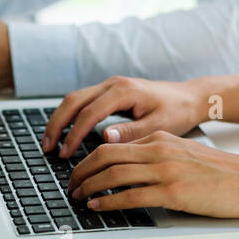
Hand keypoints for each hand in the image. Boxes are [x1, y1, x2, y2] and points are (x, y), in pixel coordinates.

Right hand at [41, 75, 206, 156]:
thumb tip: (105, 139)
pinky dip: (71, 116)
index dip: (74, 135)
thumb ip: (132, 132)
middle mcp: (113, 84)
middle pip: (74, 100)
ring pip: (75, 98)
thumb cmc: (178, 111)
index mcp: (124, 91)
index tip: (64, 154)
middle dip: (57, 124)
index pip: (89, 113)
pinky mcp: (112, 91)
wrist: (190, 97)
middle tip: (47, 147)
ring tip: (50, 143)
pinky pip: (84, 101)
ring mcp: (111, 85)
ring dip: (60, 119)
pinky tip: (66, 133)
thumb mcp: (159, 126)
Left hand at [67, 131, 238, 219]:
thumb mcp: (185, 154)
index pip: (113, 145)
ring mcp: (165, 170)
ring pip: (113, 173)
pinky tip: (99, 207)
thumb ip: (158, 156)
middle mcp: (159, 149)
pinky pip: (131, 195)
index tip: (80, 172)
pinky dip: (109, 201)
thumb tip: (132, 171)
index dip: (89, 159)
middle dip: (81, 171)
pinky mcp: (173, 191)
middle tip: (71, 185)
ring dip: (90, 186)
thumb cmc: (223, 172)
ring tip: (78, 197)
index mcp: (161, 139)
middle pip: (106, 155)